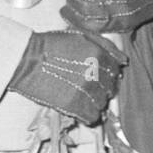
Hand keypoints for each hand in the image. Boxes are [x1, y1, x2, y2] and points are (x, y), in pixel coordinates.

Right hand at [7, 30, 126, 125]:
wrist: (28, 60)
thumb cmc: (53, 44)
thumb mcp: (82, 35)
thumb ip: (106, 46)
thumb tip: (124, 61)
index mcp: (99, 55)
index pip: (115, 71)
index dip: (108, 75)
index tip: (99, 77)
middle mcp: (96, 73)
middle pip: (110, 89)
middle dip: (102, 89)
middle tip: (88, 87)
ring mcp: (85, 90)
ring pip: (102, 104)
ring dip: (95, 102)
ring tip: (82, 97)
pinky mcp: (73, 105)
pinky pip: (91, 116)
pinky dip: (88, 115)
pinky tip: (80, 109)